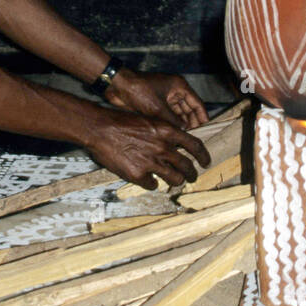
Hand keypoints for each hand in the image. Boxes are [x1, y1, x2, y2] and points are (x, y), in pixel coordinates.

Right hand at [83, 107, 209, 189]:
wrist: (100, 129)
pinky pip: (152, 184)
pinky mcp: (138, 175)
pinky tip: (147, 179)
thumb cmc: (121, 121)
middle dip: (192, 174)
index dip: (203, 156)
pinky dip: (151, 183)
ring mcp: (151, 163)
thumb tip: (174, 146)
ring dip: (175, 181)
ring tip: (173, 181)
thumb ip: (163, 134)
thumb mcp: (149, 121)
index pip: (195, 146)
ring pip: (174, 179)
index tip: (206, 162)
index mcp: (167, 131)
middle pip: (187, 166)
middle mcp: (163, 148)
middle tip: (192, 177)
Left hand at [104, 69, 208, 129]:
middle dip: (192, 122)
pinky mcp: (156, 104)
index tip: (206, 128)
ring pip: (179, 114)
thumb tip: (182, 133)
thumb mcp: (157, 107)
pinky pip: (168, 116)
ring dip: (182, 124)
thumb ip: (172, 121)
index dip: (202, 116)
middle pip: (189, 109)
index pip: (196, 102)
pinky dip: (172, 124)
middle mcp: (174, 92)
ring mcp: (165, 98)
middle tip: (195, 137)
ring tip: (185, 139)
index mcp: (178, 86)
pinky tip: (174, 135)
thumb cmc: (138, 90)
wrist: (118, 86)